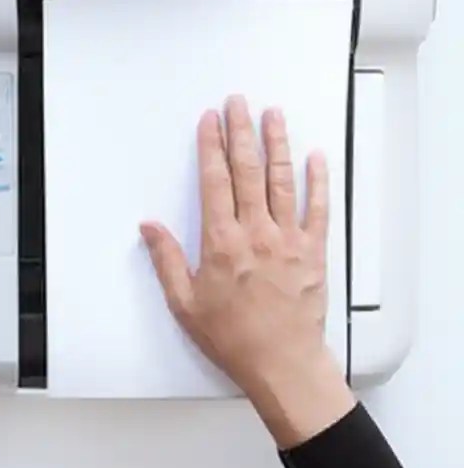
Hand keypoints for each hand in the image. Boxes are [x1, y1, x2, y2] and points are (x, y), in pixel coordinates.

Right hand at [140, 96, 354, 448]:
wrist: (282, 364)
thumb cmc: (233, 338)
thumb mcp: (184, 302)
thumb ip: (166, 259)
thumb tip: (149, 226)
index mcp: (221, 243)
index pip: (215, 182)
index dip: (211, 146)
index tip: (210, 121)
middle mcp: (256, 234)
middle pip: (248, 171)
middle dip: (241, 132)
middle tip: (238, 103)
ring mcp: (289, 240)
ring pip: (282, 180)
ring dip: (277, 144)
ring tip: (273, 115)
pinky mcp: (314, 252)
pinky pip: (318, 208)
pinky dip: (317, 180)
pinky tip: (315, 157)